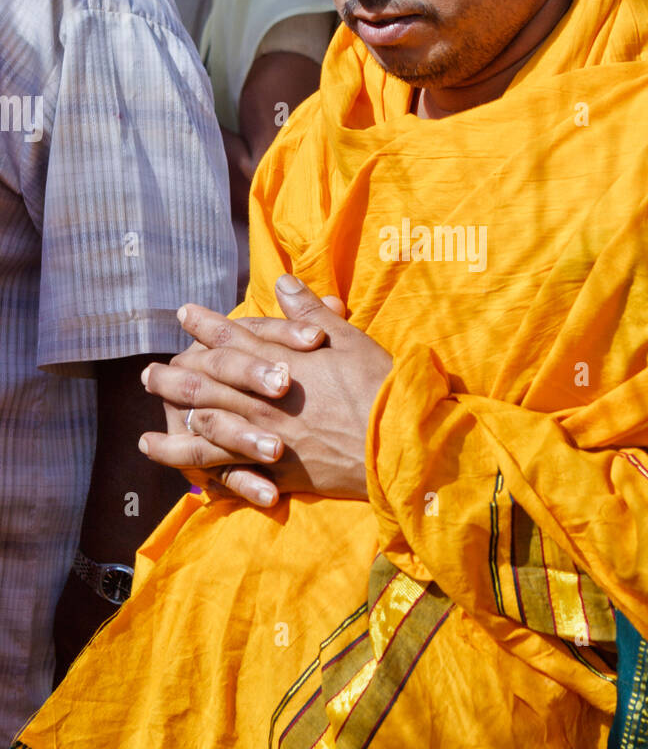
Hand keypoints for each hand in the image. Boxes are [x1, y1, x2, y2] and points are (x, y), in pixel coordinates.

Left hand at [139, 277, 392, 505]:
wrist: (398, 442)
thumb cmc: (380, 387)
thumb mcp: (349, 339)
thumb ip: (311, 312)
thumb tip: (283, 281)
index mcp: (282, 361)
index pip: (233, 338)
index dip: (206, 325)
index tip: (184, 315)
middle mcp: (264, 396)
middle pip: (206, 380)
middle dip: (175, 373)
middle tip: (149, 371)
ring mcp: (264, 433)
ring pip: (203, 420)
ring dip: (171, 409)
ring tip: (150, 406)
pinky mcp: (273, 467)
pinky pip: (220, 464)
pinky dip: (187, 458)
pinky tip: (162, 453)